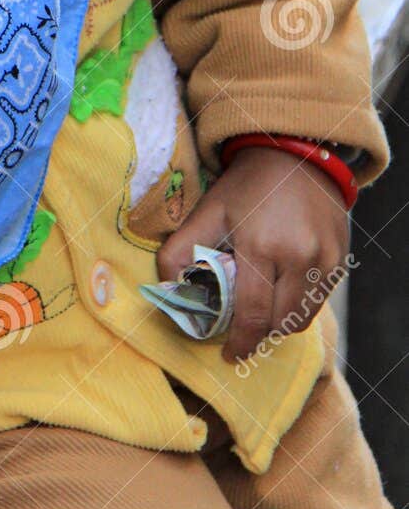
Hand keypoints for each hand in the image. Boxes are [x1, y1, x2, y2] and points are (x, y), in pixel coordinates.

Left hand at [155, 146, 348, 363]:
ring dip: (281, 323)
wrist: (294, 154)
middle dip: (260, 334)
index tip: (229, 354)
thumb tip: (167, 290)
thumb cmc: (245, 186)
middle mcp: (301, 256)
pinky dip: (300, 305)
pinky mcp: (342, 259)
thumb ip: (180, 250)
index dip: (240, 342)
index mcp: (262, 246)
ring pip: (304, 318)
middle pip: (281, 323)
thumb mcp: (207, 211)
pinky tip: (281, 290)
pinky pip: (319, 299)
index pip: (254, 314)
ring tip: (261, 313)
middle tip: (241, 331)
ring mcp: (326, 259)